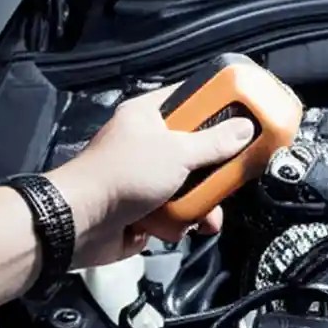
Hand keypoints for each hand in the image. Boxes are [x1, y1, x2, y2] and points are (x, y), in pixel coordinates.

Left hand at [45, 84, 254, 265]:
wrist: (81, 223)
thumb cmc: (124, 175)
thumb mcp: (177, 153)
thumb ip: (215, 143)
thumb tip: (245, 129)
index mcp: (148, 116)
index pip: (189, 99)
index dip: (217, 106)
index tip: (244, 116)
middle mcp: (146, 143)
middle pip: (197, 150)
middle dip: (213, 172)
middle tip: (229, 178)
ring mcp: (144, 178)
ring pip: (189, 186)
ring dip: (200, 204)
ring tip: (206, 216)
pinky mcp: (144, 207)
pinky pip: (175, 211)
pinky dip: (181, 221)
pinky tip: (183, 227)